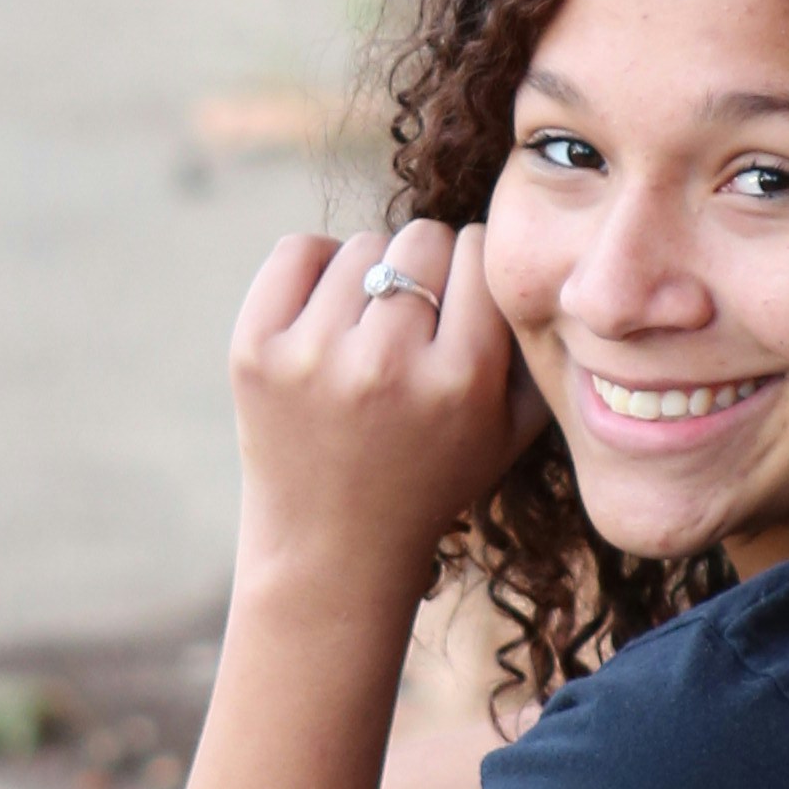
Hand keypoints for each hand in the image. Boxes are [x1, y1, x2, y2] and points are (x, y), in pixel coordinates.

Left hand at [229, 221, 537, 615]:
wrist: (332, 550)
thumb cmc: (433, 478)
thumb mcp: (513, 430)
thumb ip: (534, 343)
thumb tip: (526, 256)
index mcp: (460, 381)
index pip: (478, 251)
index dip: (475, 270)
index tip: (462, 303)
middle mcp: (386, 364)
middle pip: (424, 238)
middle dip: (428, 269)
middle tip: (417, 319)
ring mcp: (313, 356)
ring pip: (364, 245)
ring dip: (373, 276)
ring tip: (371, 331)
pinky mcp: (255, 351)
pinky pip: (297, 250)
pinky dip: (316, 267)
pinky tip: (328, 313)